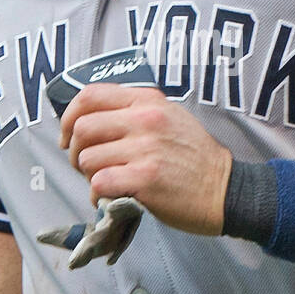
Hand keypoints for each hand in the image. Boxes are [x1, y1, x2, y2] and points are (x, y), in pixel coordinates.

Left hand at [59, 84, 232, 235]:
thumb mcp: (171, 117)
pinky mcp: (146, 178)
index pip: (90, 95)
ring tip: (104, 183)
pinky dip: (97, 195)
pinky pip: (99, 183)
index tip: (69, 136)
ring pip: (88, 158)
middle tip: (87, 166)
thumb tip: (90, 120)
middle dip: (76, 151)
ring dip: (88, 176)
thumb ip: (135, 112)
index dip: (68, 116)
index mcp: (148, 101)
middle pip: (83, 127)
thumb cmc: (195, 158)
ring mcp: (146, 148)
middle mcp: (146, 120)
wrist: (226, 190)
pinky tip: (110, 198)